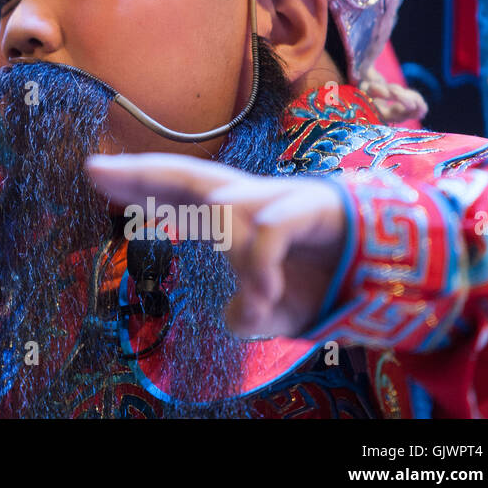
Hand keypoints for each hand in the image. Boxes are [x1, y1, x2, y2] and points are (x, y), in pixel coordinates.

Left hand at [85, 152, 348, 338]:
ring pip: (230, 201)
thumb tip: (232, 317)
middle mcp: (252, 199)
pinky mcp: (316, 207)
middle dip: (142, 170)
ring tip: (238, 282)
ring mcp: (281, 199)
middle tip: (95, 170)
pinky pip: (275, 226)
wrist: (396, 265)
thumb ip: (250, 312)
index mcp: (234, 217)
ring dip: (220, 236)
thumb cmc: (324, 279)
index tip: (91, 173)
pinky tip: (261, 289)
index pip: (175, 194)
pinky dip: (262, 259)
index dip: (136, 183)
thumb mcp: (279, 311)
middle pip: (189, 176)